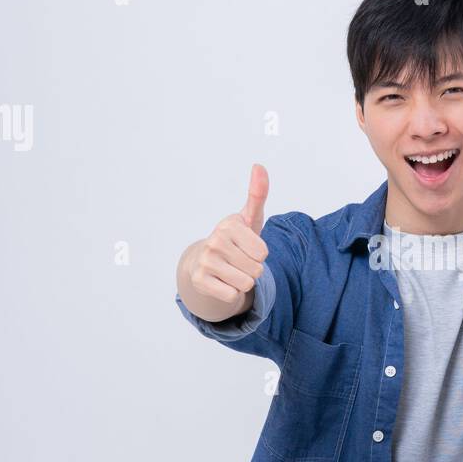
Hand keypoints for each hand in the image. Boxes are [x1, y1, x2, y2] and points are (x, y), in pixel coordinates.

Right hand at [187, 163, 269, 304]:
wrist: (206, 263)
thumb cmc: (236, 239)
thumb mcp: (250, 218)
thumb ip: (258, 194)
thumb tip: (259, 165)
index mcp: (229, 225)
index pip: (263, 253)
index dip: (260, 254)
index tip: (247, 247)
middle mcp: (214, 240)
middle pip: (256, 269)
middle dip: (253, 269)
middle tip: (239, 261)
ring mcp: (205, 261)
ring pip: (246, 283)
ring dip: (243, 282)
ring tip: (232, 271)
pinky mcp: (199, 281)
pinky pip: (232, 295)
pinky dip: (231, 293)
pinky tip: (222, 282)